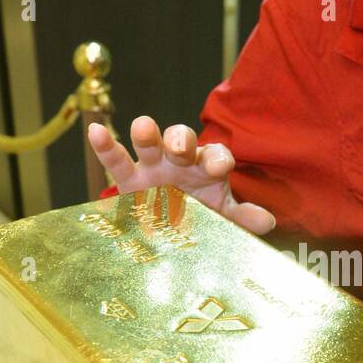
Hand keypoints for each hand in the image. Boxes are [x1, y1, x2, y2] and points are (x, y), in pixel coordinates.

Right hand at [87, 116, 276, 235]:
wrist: (174, 233)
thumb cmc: (203, 217)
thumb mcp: (223, 219)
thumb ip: (242, 218)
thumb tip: (267, 221)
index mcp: (208, 168)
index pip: (215, 156)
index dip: (218, 159)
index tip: (220, 169)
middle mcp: (181, 161)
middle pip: (182, 140)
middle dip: (182, 140)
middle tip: (181, 148)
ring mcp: (153, 166)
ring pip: (150, 142)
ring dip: (147, 133)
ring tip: (143, 128)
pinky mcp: (128, 179)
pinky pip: (116, 159)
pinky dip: (105, 144)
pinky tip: (96, 130)